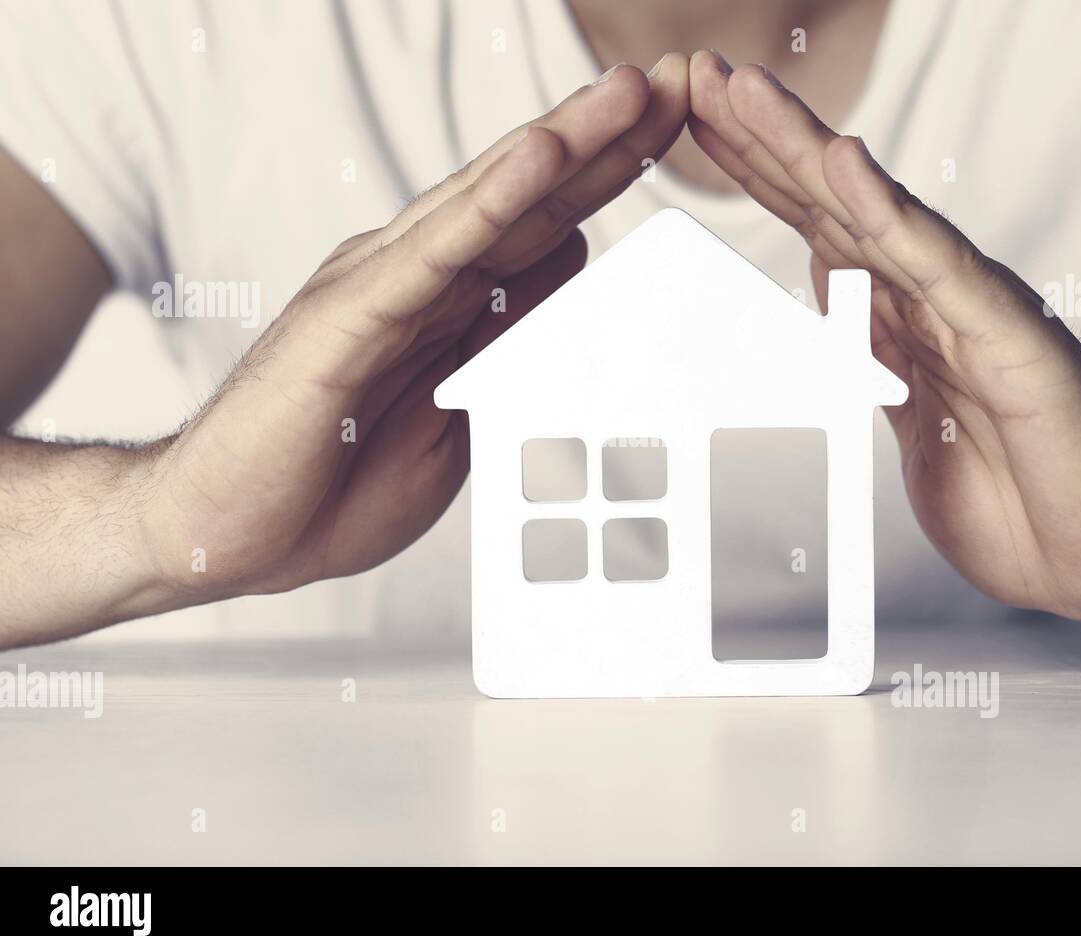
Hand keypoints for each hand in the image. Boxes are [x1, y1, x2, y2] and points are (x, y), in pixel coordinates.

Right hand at [140, 58, 688, 602]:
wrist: (219, 532)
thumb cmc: (329, 481)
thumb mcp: (458, 416)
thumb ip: (505, 346)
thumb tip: (569, 284)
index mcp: (445, 301)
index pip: (545, 225)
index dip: (612, 176)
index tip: (683, 132)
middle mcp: (416, 275)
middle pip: (528, 195)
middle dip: (607, 139)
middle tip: (682, 81)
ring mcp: (379, 288)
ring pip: (488, 204)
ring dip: (563, 145)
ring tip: (629, 92)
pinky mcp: (346, 318)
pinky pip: (428, 255)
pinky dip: (486, 206)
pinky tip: (537, 160)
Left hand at [686, 51, 1080, 646]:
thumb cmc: (1025, 502)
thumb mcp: (912, 429)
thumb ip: (874, 363)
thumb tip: (831, 312)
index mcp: (905, 321)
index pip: (817, 230)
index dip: (757, 176)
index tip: (696, 126)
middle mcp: (935, 298)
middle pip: (832, 204)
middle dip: (761, 139)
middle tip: (700, 75)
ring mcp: (971, 310)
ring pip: (874, 214)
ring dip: (803, 150)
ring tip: (745, 90)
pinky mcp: (1011, 336)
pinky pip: (939, 266)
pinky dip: (888, 213)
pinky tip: (842, 162)